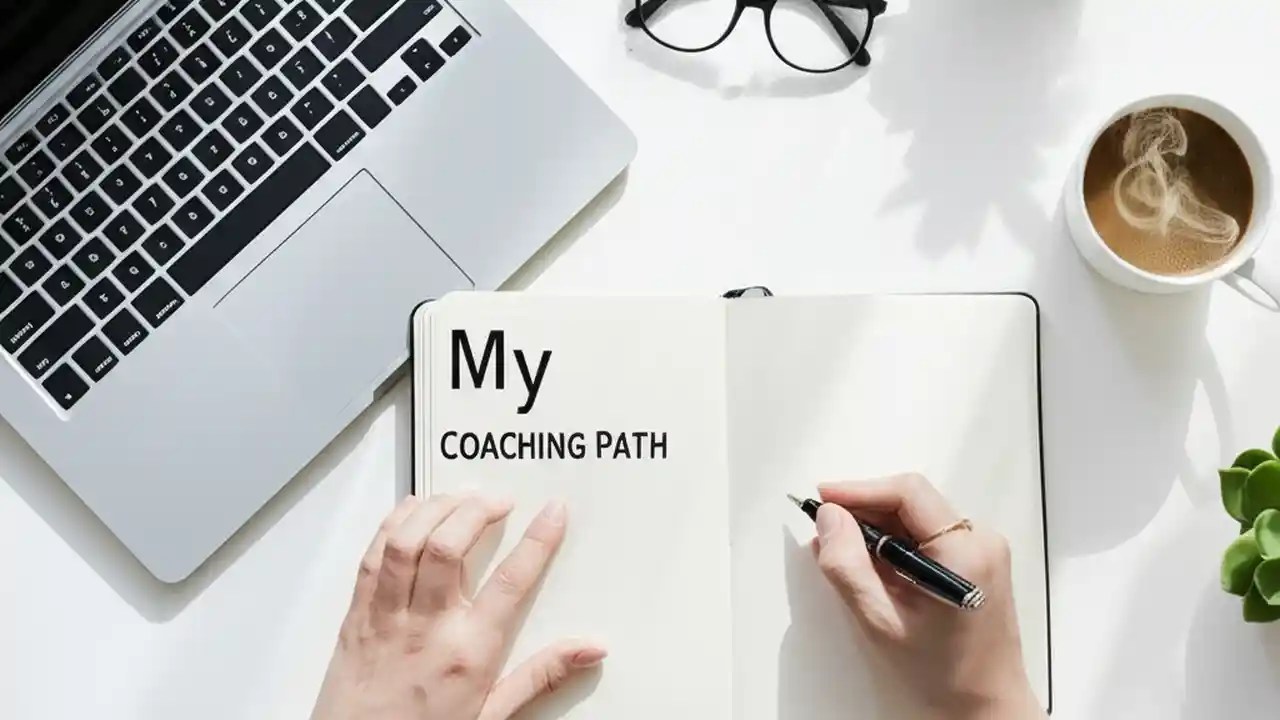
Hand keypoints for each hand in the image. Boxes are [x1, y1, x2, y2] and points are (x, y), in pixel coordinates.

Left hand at [312, 495, 605, 719]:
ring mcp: (388, 617)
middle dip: (478, 509)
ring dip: (436, 508)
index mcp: (468, 653)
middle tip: (501, 501)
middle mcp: (427, 628)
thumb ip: (541, 674)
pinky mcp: (358, 614)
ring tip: (461, 497)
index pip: (511, 582)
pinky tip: (414, 510)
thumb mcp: (493, 714)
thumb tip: (589, 649)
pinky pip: (373, 555)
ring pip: (406, 541)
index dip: (537, 540)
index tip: (553, 512)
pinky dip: (394, 523)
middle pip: (449, 546)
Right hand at [812, 475, 1044, 719]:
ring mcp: (983, 549)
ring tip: (844, 552)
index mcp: (965, 551)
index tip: (824, 499)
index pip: (907, 493)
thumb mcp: (881, 621)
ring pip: (918, 517)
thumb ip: (848, 566)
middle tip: (826, 528)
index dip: (859, 490)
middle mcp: (981, 540)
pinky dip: (896, 543)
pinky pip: (929, 535)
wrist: (986, 705)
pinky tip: (873, 565)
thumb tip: (828, 519)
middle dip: (865, 510)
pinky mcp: (977, 561)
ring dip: (878, 528)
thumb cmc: (943, 673)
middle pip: (912, 501)